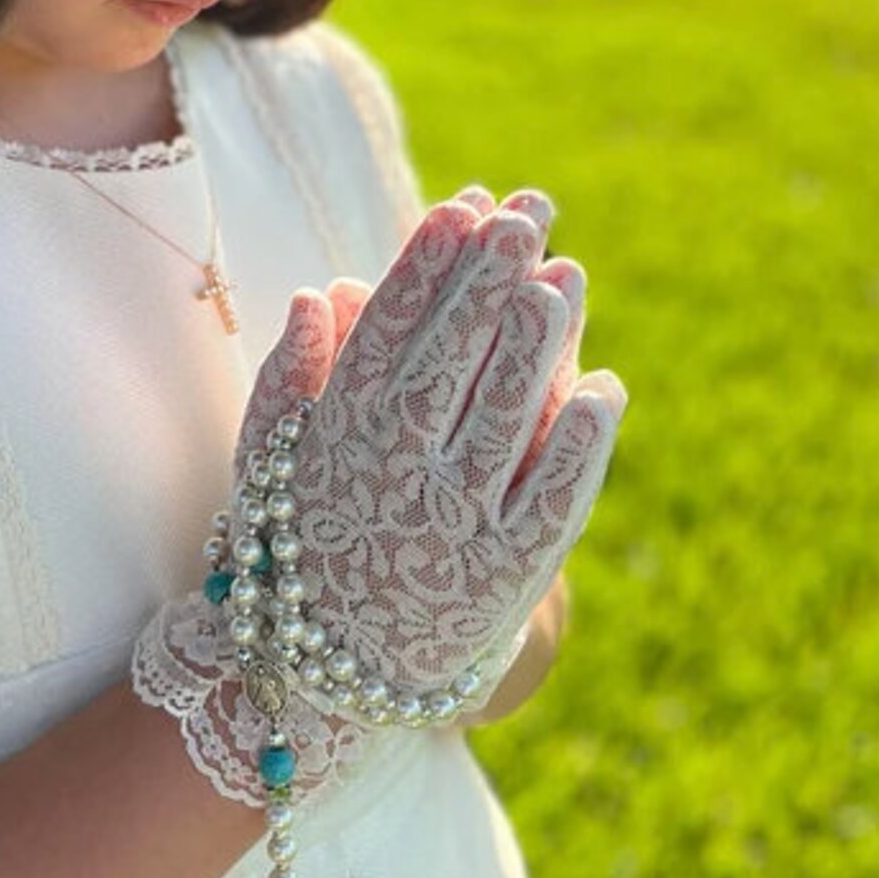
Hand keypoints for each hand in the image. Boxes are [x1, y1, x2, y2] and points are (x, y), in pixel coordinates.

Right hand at [240, 186, 625, 718]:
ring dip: (542, 338)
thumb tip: (320, 288)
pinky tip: (607, 385)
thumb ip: (292, 373)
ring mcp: (454, 522)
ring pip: (508, 412)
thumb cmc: (300, 539)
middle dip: (492, 274)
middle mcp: (396, 470)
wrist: (329, 671)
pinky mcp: (506, 574)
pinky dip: (584, 442)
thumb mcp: (271, 455)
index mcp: (337, 432)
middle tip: (528, 212)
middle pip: (454, 353)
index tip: (460, 206)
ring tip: (567, 274)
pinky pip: (554, 497)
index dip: (427, 263)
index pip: (387, 327)